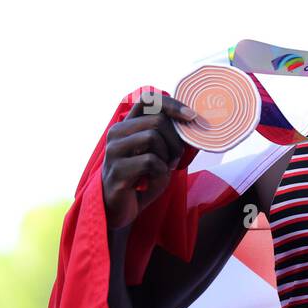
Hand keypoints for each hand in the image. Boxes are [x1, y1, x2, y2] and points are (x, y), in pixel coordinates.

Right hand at [102, 90, 197, 229]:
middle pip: (158, 120)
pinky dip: (161, 172)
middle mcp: (117, 132)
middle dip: (176, 141)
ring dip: (167, 156)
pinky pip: (150, 161)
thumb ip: (171, 138)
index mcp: (128, 125)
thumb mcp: (160, 155)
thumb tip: (194, 122)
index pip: (149, 99)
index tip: (192, 117)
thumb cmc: (143, 180)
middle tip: (174, 159)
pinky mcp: (116, 170)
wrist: (120, 209)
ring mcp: (113, 150)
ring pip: (153, 137)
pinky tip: (152, 181)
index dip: (172, 104)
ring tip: (163, 169)